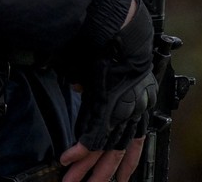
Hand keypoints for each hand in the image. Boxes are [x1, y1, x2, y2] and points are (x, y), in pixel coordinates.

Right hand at [60, 0, 154, 181]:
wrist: (123, 35)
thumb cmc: (114, 44)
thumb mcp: (105, 69)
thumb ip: (93, 81)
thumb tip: (78, 82)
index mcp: (133, 106)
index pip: (129, 143)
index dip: (124, 162)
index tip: (119, 177)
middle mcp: (130, 114)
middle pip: (115, 152)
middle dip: (101, 173)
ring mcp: (120, 113)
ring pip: (103, 151)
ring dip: (85, 168)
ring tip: (72, 181)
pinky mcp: (108, 108)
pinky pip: (92, 137)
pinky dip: (79, 150)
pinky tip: (68, 160)